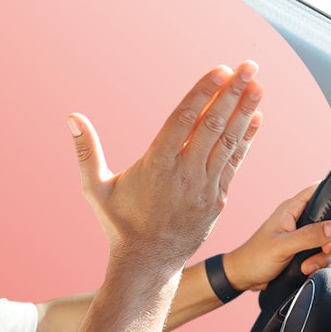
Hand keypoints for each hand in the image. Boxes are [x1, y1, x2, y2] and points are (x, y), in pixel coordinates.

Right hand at [69, 62, 263, 275]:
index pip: (185, 120)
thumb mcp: (95, 189)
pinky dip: (246, 139)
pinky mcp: (217, 199)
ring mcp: (205, 187)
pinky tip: (256, 118)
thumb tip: (72, 116)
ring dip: (245, 111)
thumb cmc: (119, 224)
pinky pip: (235, 163)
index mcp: (157, 165)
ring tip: (258, 85)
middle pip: (213, 125)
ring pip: (229, 142)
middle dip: (233, 94)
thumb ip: (87, 151)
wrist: (147, 264)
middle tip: (250, 67)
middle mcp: (185, 174)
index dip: (204, 92)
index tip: (221, 70)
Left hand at [223, 181, 330, 290]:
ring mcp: (304, 235)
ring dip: (325, 255)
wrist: (243, 278)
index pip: (323, 190)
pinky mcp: (305, 250)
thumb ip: (310, 236)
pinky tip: (307, 269)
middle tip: (324, 250)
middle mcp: (301, 218)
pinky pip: (325, 253)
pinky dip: (321, 263)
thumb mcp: (283, 246)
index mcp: (293, 208)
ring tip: (308, 265)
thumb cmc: (255, 258)